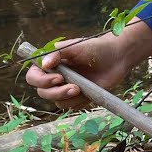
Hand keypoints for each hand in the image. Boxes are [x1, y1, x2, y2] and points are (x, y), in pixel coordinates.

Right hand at [25, 21, 151, 108]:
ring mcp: (67, 88)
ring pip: (57, 102)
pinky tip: (87, 91)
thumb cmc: (95, 47)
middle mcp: (56, 77)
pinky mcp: (79, 97)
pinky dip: (77, 101)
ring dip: (67, 97)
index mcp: (51, 63)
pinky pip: (71, 106)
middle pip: (42, 92)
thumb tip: (43, 64)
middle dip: (56, 92)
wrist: (118, 57)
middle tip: (73, 87)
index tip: (58, 78)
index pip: (33, 76)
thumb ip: (57, 53)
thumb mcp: (75, 46)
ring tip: (81, 88)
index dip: (41, 80)